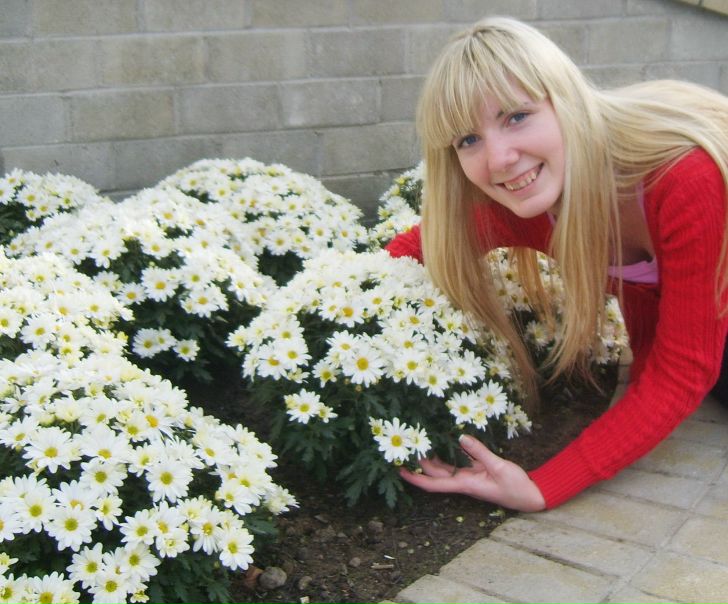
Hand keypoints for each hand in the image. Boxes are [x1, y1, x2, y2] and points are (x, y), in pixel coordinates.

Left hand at [399, 434, 545, 511]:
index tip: (400, 470)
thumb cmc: (516, 487)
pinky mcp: (477, 471)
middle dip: (420, 462)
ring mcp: (470, 476)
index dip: (416, 479)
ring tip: (419, 441)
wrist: (531, 496)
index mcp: (465, 484)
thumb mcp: (498, 467)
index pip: (433, 484)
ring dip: (433, 456)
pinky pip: (460, 460)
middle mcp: (463, 481)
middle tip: (406, 445)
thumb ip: (479, 451)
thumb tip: (460, 437)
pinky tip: (445, 439)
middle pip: (435, 473)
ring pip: (445, 466)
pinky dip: (452, 451)